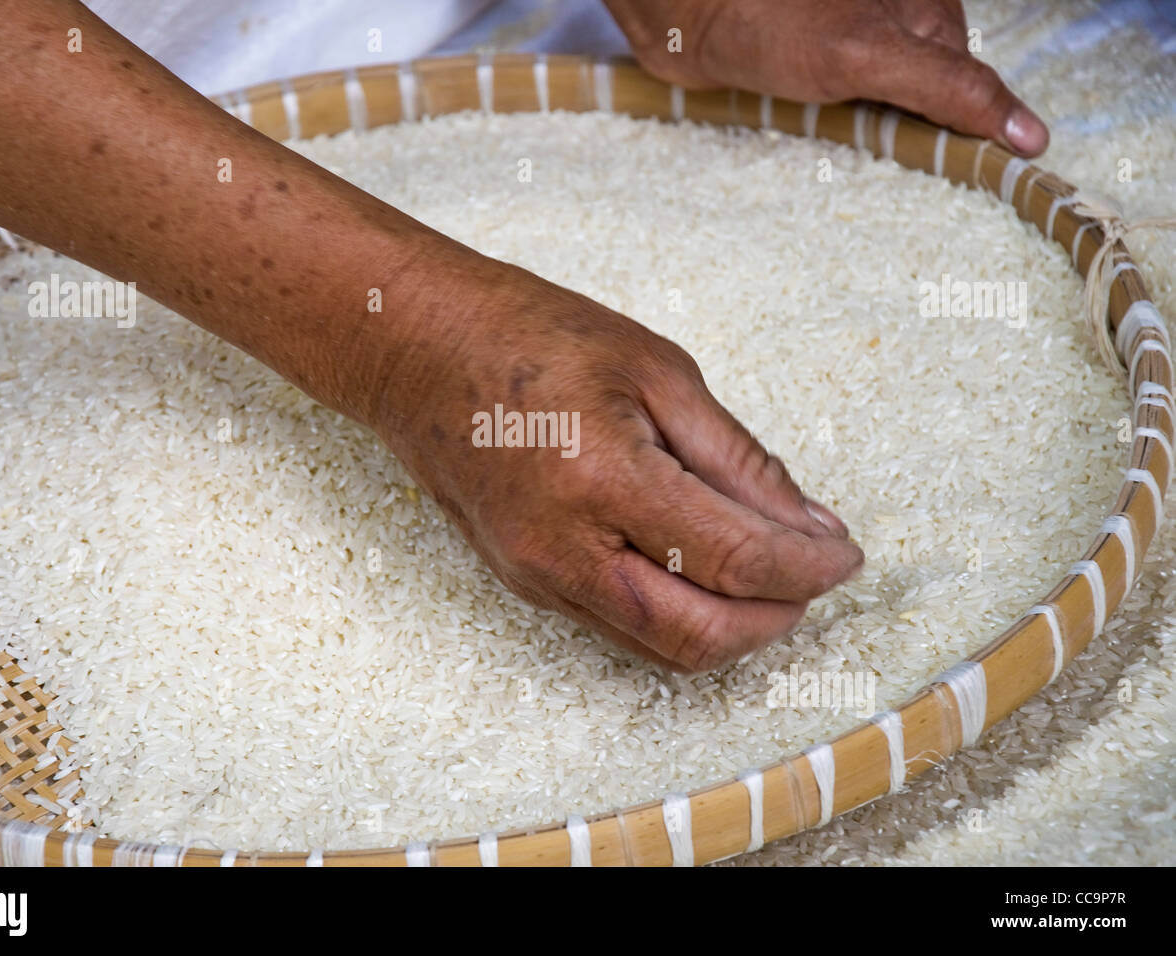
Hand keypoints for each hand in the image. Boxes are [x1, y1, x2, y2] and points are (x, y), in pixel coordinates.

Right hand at [372, 252, 863, 672]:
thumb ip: (738, 459)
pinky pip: (621, 628)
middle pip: (700, 635)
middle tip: (812, 572)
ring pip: (661, 648)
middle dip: (777, 617)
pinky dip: (680, 614)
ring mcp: (538, 576)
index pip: (734, 560)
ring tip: (765, 572)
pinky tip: (702, 568)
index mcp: (603, 479)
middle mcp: (564, 548)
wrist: (417, 352)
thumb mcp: (657, 371)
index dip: (807, 568)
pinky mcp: (526, 584)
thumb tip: (809, 526)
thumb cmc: (534, 338)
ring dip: (731, 627)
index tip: (846, 554)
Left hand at [604, 0, 1048, 155]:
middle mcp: (893, 23)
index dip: (957, 136)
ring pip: (875, 116)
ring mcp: (847, 48)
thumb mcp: (869, 56)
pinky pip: (832, 120)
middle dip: (900, 139)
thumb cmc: (769, 18)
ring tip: (834, 151)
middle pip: (919, 104)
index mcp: (924, 11)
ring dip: (860, 146)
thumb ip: (949, 90)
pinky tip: (807, 145)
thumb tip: (1029, 135)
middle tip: (876, 164)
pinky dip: (824, 142)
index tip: (959, 188)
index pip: (964, 88)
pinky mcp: (806, 73)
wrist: (680, 11)